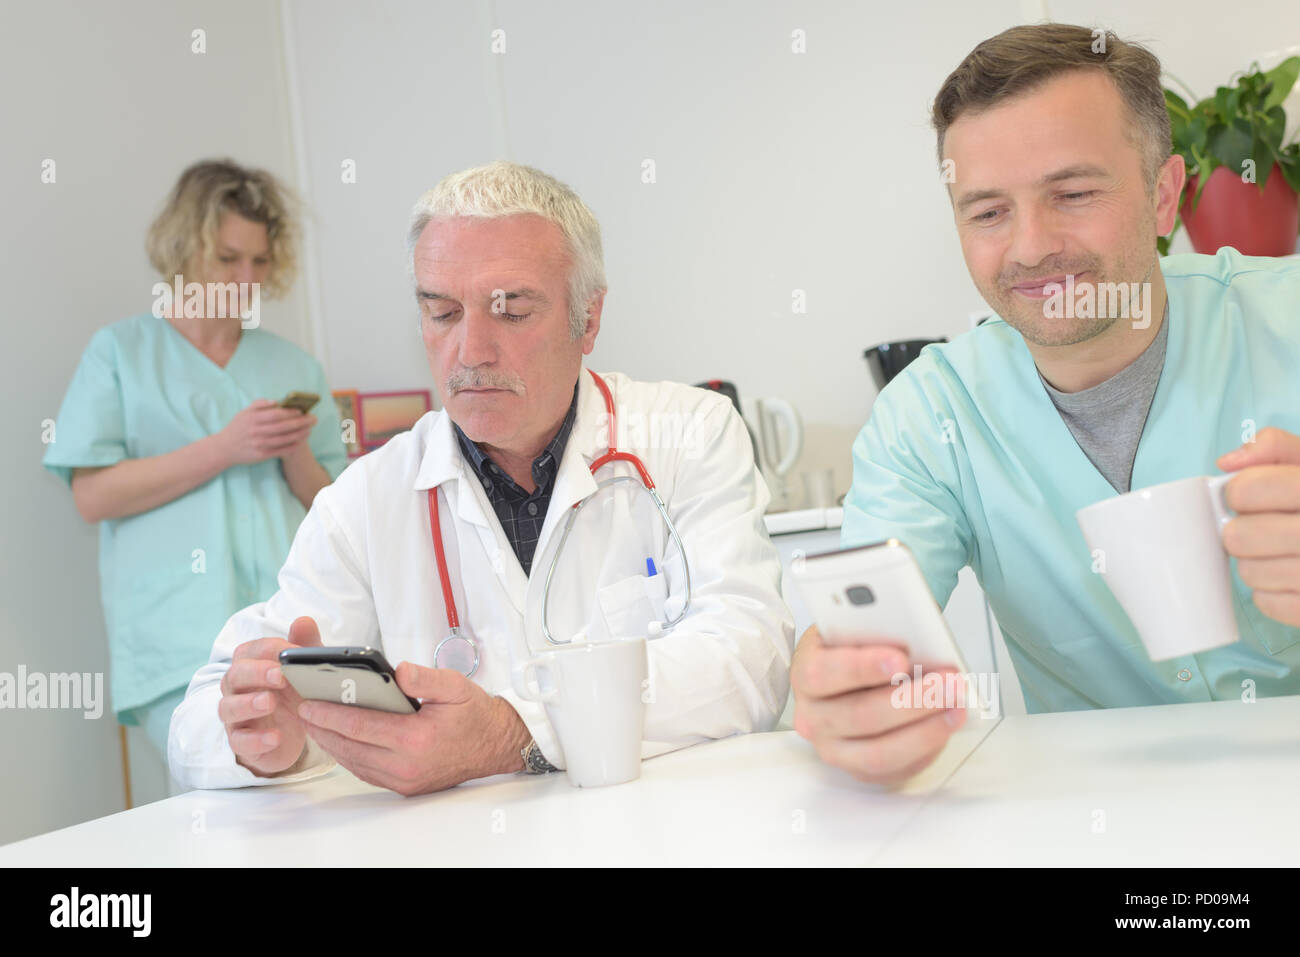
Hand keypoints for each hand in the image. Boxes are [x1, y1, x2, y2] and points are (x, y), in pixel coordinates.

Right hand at [218, 399, 316, 465]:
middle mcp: (256, 431)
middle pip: (283, 426)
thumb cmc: (237, 428)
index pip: (276, 414)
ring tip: (310, 430)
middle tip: (313, 419)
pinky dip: (292, 446)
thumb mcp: (243, 413)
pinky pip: (280, 451)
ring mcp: (259, 444)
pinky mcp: (261, 455)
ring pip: (284, 439)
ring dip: (300, 434)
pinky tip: (301, 441)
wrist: (223, 448)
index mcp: (252, 418)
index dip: (290, 412)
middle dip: (301, 423)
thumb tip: (276, 401)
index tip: (303, 410)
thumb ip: (259, 405)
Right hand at [221, 616, 322, 775]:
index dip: (272, 650)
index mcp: (250, 665)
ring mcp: (235, 716)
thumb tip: (304, 621)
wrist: (288, 735)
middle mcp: (236, 688)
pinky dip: (256, 739)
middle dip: (256, 673)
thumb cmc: (291, 694)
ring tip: (271, 702)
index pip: (252, 650)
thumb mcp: (302, 670)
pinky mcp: (241, 742)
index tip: (294, 653)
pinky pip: (240, 741)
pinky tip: (275, 737)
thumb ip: (303, 646)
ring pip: (229, 707)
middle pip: (235, 675)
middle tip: (281, 675)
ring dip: (248, 703)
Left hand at [295, 662, 530, 795]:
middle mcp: (406, 765)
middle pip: (350, 747)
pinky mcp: (404, 786)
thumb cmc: (475, 714)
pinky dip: (348, 755)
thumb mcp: (456, 685)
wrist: (496, 745)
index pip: (360, 726)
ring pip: (354, 762)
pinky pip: (366, 771)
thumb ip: (425, 678)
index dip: (330, 714)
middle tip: (300, 710)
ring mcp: (403, 780)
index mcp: (416, 739)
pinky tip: (339, 740)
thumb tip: (399, 670)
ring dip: (331, 743)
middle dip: (322, 728)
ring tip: (314, 722)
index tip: (308, 704)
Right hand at [790, 625, 966, 784]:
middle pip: (860, 716)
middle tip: (948, 682)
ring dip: (925, 728)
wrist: (852, 678)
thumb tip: (918, 640)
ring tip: (957, 705)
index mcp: (806, 672)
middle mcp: (813, 716)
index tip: (901, 659)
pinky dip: (928, 746)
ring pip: (879, 750)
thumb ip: (878, 630)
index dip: (862, 668)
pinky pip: (896, 768)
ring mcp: (834, 748)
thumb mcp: (858, 628)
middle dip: (911, 699)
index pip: (824, 674)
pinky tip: (948, 723)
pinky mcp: (860, 770)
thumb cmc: (858, 649)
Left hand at [1216, 427, 1299, 626]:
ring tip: (1281, 552)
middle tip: (1262, 527)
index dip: (1239, 491)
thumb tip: (1228, 463)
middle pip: (1240, 536)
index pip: (1250, 488)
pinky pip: (1268, 603)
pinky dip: (1272, 591)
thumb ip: (1276, 448)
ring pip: (1250, 572)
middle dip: (1242, 530)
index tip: (1249, 495)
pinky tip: (1294, 576)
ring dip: (1255, 562)